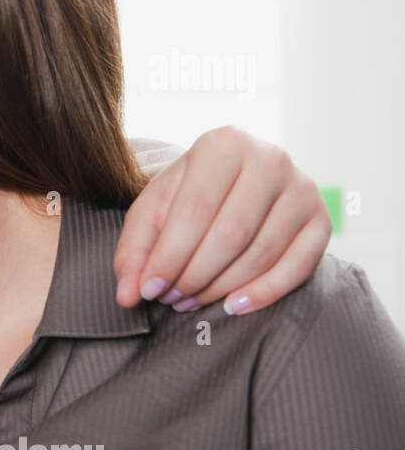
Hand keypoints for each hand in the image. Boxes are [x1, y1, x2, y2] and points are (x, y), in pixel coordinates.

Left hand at [113, 126, 331, 314]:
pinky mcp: (322, 220)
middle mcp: (270, 159)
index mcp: (223, 144)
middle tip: (169, 298)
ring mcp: (303, 189)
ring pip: (261, 253)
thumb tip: (126, 296)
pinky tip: (233, 306)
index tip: (147, 290)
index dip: (168, 257)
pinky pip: (297, 267)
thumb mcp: (153, 210)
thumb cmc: (189, 195)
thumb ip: (134, 250)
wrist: (236, 181)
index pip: (194, 210)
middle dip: (194, 275)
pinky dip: (264, 293)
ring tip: (189, 300)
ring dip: (220, 287)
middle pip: (230, 234)